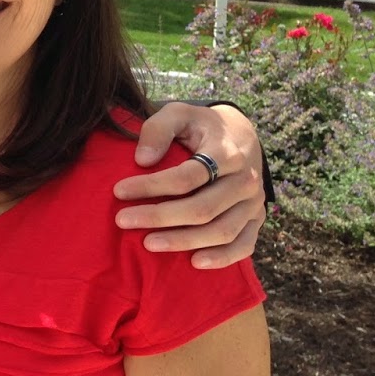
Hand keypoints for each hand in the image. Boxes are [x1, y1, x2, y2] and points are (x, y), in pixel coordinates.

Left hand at [113, 102, 266, 268]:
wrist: (240, 135)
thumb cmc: (200, 126)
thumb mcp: (178, 113)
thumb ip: (158, 129)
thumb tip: (142, 160)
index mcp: (227, 152)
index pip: (187, 176)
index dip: (151, 186)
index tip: (118, 191)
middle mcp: (245, 180)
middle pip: (202, 208)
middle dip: (159, 217)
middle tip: (123, 221)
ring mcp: (253, 203)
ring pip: (221, 230)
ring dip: (183, 241)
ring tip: (148, 243)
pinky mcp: (256, 219)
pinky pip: (244, 245)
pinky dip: (222, 258)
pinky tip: (195, 262)